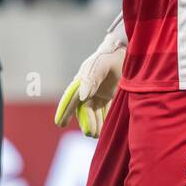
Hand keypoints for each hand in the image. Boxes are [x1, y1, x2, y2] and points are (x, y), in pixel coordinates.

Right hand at [55, 20, 126, 137]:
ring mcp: (98, 92)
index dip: (65, 111)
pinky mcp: (108, 95)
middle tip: (90, 133)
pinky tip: (105, 129)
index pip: (71, 98)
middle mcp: (88, 88)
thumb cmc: (111, 56)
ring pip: (93, 111)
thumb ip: (91, 79)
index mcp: (82, 80)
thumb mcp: (101, 65)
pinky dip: (104, 119)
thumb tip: (82, 96)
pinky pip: (104, 110)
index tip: (60, 123)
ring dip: (95, 123)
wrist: (125, 50)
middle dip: (86, 121)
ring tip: (97, 135)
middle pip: (83, 108)